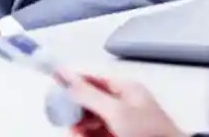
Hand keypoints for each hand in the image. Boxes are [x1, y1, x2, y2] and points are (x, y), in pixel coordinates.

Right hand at [64, 75, 185, 136]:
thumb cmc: (154, 134)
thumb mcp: (115, 111)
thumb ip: (89, 94)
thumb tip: (67, 78)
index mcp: (126, 89)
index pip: (93, 78)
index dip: (73, 81)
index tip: (55, 85)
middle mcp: (125, 104)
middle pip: (90, 102)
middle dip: (76, 111)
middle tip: (65, 119)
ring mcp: (124, 124)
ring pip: (92, 121)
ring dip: (80, 127)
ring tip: (74, 133)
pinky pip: (97, 133)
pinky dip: (87, 135)